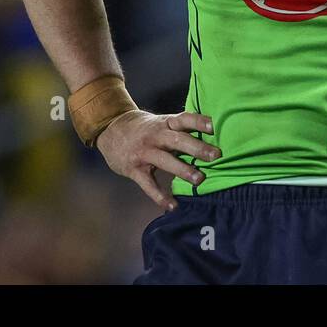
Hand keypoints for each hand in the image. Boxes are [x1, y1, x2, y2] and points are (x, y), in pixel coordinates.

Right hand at [96, 110, 219, 210]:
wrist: (110, 129)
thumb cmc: (144, 127)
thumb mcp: (161, 122)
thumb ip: (180, 129)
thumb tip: (210, 136)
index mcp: (164, 123)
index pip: (183, 119)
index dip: (198, 122)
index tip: (213, 127)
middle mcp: (155, 136)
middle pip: (177, 140)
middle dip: (197, 148)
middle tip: (215, 156)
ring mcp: (144, 152)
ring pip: (165, 160)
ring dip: (183, 170)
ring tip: (199, 179)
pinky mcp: (134, 169)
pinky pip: (148, 184)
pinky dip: (160, 196)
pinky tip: (172, 206)